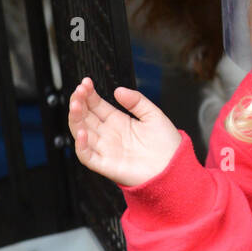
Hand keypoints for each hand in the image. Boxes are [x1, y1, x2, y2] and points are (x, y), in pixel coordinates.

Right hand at [67, 77, 181, 187]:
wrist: (175, 168)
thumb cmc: (167, 145)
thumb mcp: (154, 116)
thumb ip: (137, 101)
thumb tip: (118, 90)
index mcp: (119, 122)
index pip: (96, 106)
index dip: (89, 94)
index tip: (86, 82)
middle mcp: (109, 135)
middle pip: (86, 117)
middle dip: (79, 102)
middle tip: (79, 90)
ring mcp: (106, 150)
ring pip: (82, 133)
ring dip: (76, 119)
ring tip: (76, 105)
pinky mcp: (106, 165)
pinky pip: (87, 156)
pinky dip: (81, 145)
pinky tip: (82, 131)